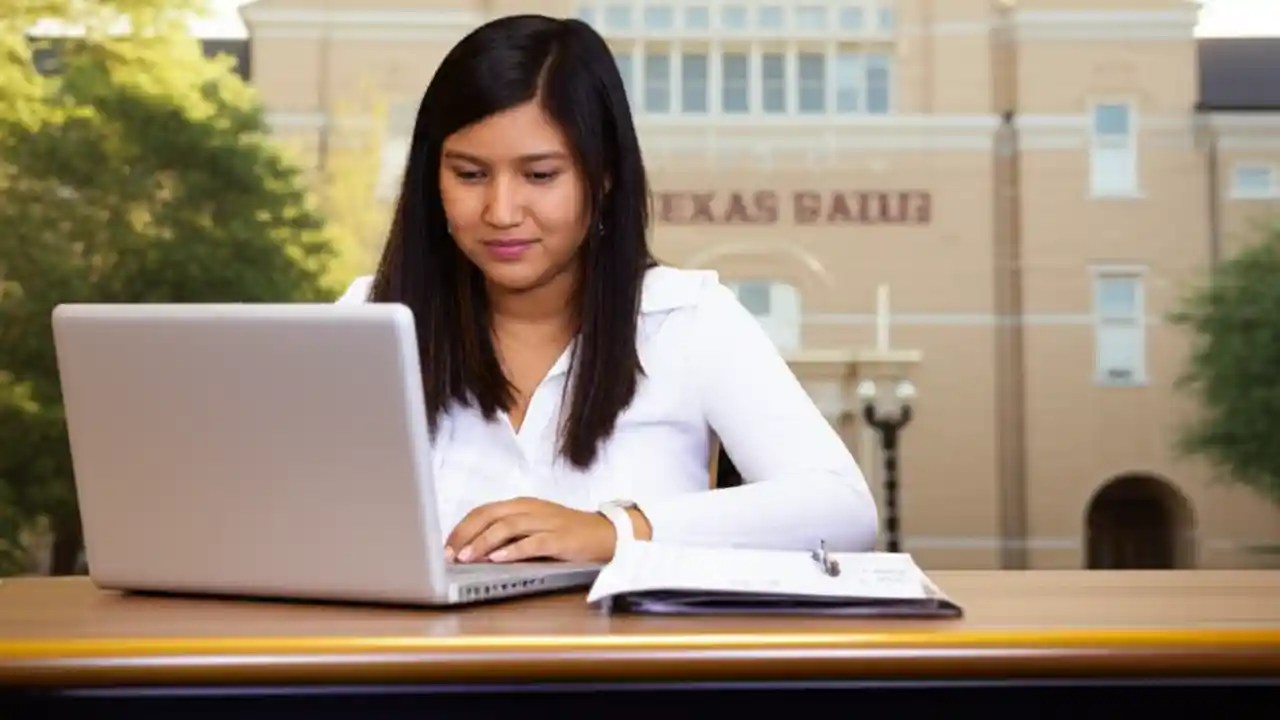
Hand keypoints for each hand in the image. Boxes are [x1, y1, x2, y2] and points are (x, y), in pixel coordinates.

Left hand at [445, 497, 638, 563]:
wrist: (605, 533)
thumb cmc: (565, 532)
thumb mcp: (533, 526)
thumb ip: (508, 533)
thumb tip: (473, 549)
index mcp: (521, 505)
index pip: (483, 511)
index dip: (462, 527)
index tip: (445, 546)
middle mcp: (530, 509)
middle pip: (490, 515)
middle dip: (466, 534)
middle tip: (449, 553)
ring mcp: (545, 522)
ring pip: (507, 527)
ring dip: (484, 542)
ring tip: (467, 557)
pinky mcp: (560, 538)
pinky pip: (533, 542)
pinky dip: (513, 550)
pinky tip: (498, 559)